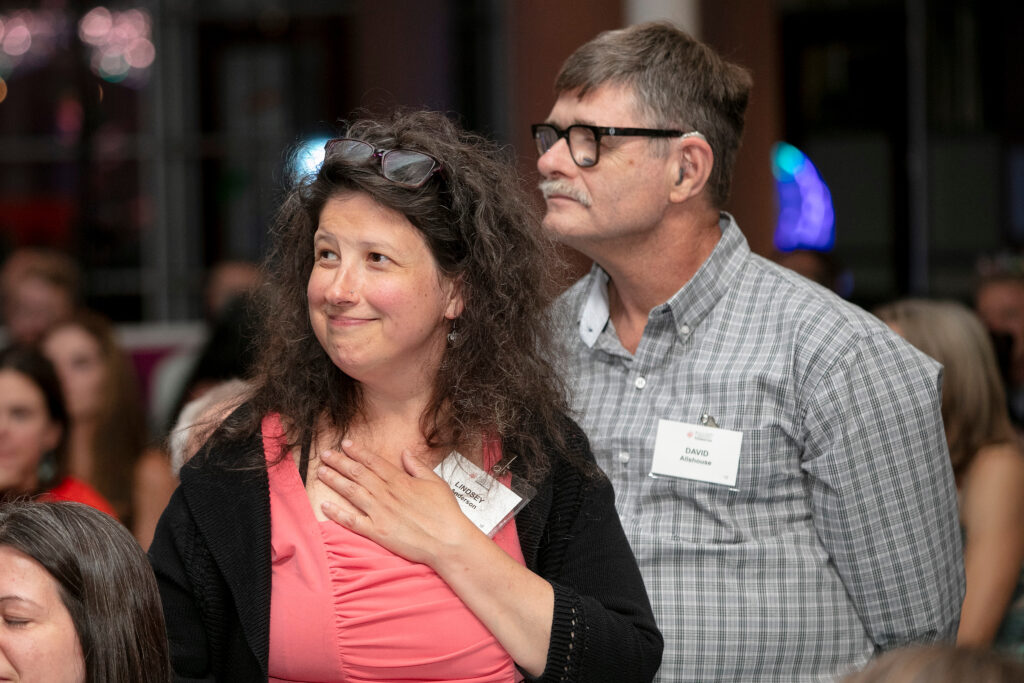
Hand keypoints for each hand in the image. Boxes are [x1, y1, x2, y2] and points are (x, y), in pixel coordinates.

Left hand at [316, 440, 479, 566]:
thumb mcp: (436, 482)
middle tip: (325, 454)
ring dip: (334, 480)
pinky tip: (325, 505)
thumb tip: (406, 453)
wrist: (448, 541)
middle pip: (357, 473)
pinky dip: (337, 513)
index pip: (373, 462)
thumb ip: (418, 466)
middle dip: (339, 462)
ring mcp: (380, 513)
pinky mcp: (377, 532)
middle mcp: (386, 494)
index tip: (345, 444)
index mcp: (400, 480)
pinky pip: (352, 520)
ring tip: (321, 472)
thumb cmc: (445, 513)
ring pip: (351, 492)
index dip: (357, 452)